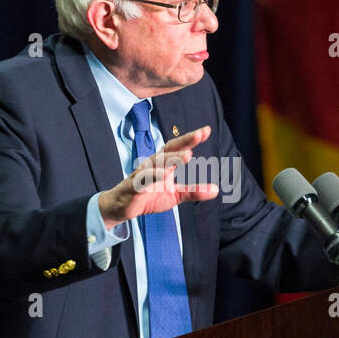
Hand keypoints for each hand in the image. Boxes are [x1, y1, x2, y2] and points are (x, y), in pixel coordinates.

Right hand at [97, 126, 218, 226]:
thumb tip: (217, 190)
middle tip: (200, 134)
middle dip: (184, 141)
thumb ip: (194, 192)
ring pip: (157, 162)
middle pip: (170, 149)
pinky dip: (153, 175)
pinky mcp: (133, 185)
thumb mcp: (175, 196)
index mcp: (163, 163)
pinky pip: (143, 179)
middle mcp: (153, 164)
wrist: (122, 207)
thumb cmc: (148, 196)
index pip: (179, 147)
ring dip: (172, 158)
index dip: (191, 139)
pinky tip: (164, 174)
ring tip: (188, 155)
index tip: (207, 130)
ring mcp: (142, 173)